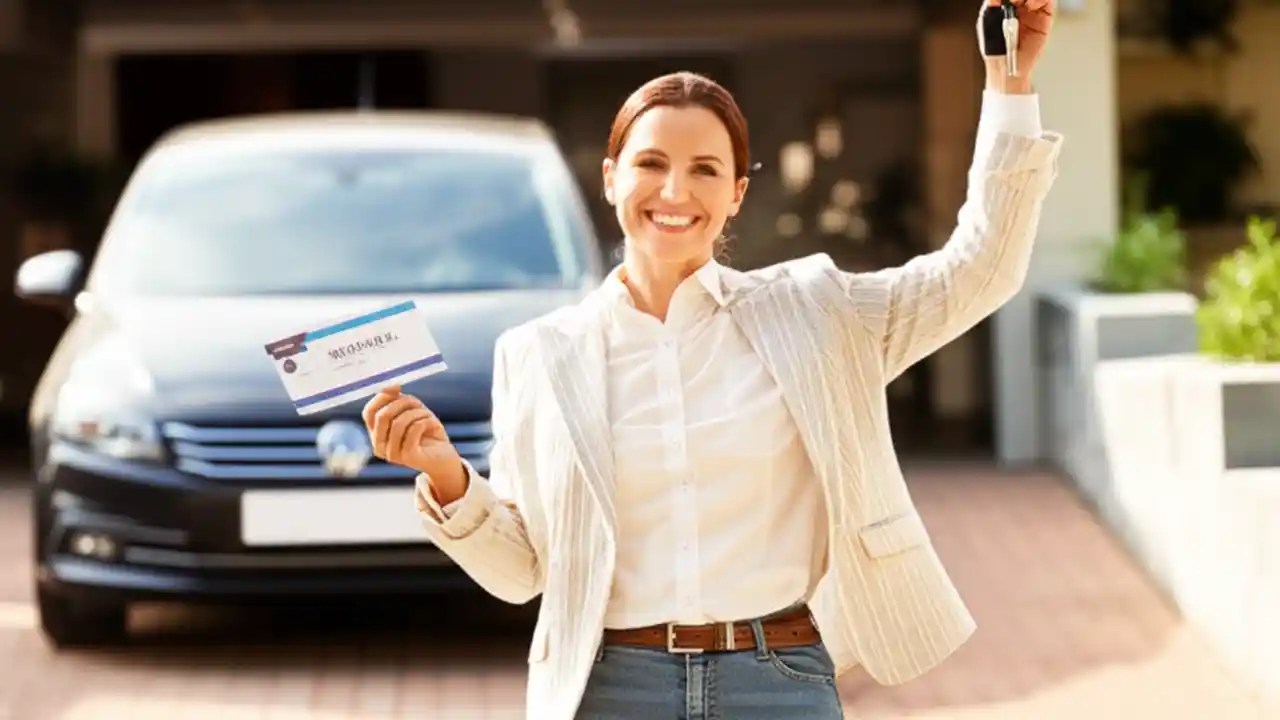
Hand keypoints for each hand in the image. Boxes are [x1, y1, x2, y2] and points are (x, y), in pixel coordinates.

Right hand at [362, 385, 467, 502]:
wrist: (444, 457)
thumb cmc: (426, 432)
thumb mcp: (412, 411)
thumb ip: (398, 399)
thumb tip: (390, 386)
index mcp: (376, 434)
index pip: (369, 412)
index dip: (382, 396)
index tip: (398, 387)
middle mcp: (379, 446)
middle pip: (383, 416)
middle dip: (402, 403)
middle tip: (418, 404)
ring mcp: (392, 454)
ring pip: (399, 422)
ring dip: (418, 413)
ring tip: (428, 416)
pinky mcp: (408, 457)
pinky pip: (414, 430)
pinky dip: (426, 421)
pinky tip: (433, 424)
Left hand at [977, 0, 1054, 91]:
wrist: (1006, 66)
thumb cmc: (994, 47)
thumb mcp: (987, 21)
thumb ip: (992, 3)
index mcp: (1005, 3)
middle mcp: (1020, 4)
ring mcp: (1033, 9)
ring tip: (1020, 1)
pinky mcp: (1045, 16)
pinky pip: (1047, 1)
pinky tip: (1032, 4)